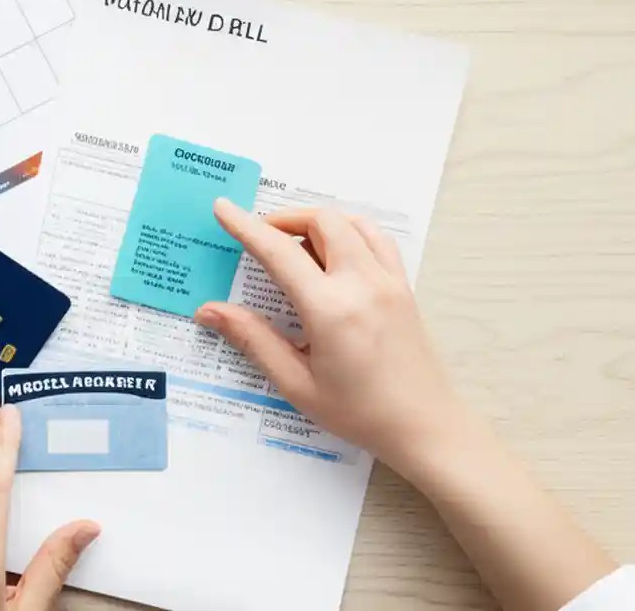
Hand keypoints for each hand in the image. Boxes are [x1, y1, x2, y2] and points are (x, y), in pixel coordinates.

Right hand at [195, 201, 466, 467]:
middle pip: (321, 221)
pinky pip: (377, 239)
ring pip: (352, 222)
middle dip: (284, 219)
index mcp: (331, 310)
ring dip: (319, 221)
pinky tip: (336, 253)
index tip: (224, 209)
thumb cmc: (360, 414)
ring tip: (296, 244)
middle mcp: (362, 284)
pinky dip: (350, 231)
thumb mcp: (297, 384)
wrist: (425, 425)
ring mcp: (389, 281)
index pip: (280, 252)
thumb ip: (253, 340)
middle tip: (260, 237)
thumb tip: (209, 311)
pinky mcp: (404, 287)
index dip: (246, 226)